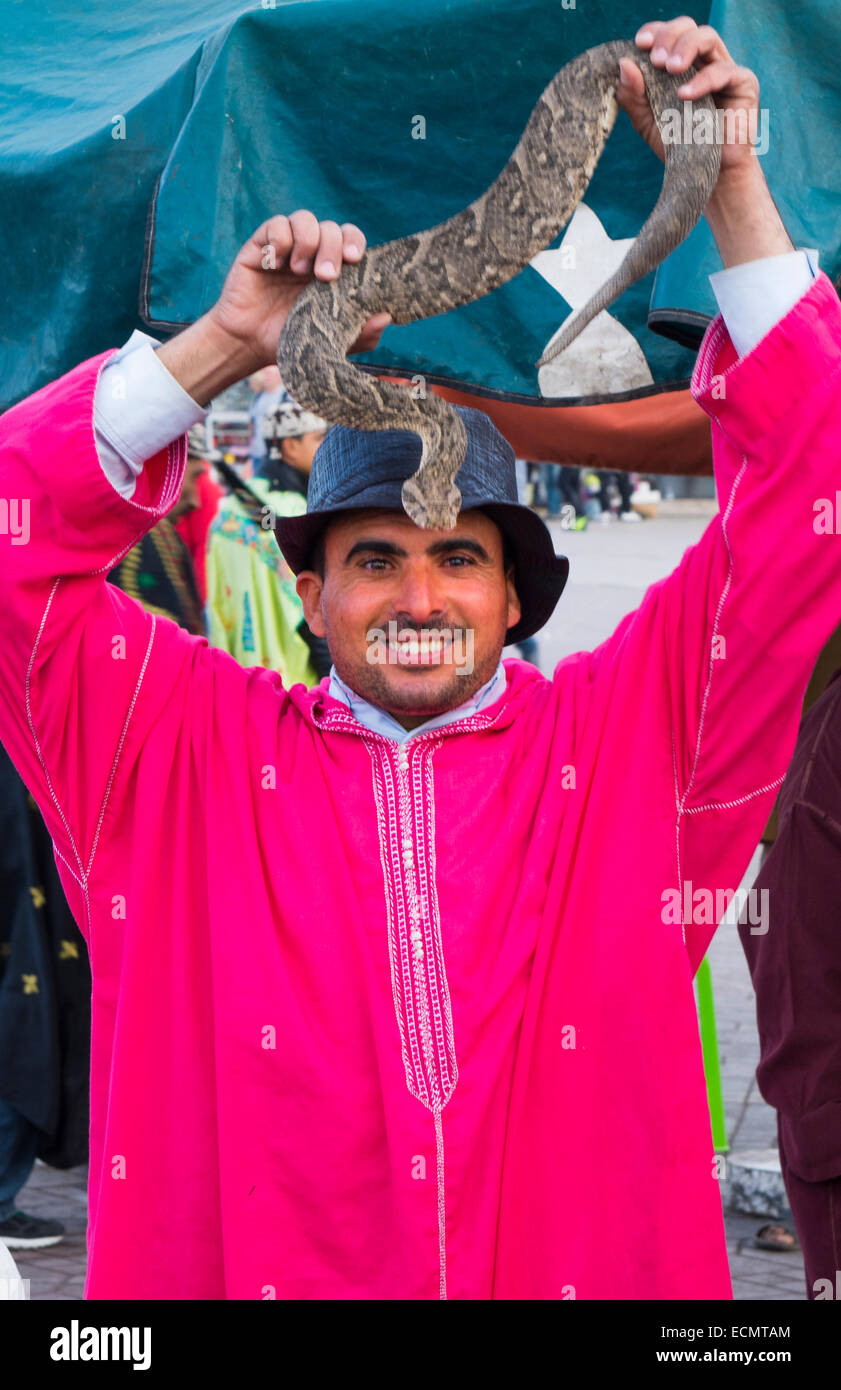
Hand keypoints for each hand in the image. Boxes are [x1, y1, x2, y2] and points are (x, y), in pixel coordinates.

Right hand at [209, 211, 390, 367]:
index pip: (351, 240)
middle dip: (332, 247)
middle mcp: (311, 254)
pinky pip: (276, 224)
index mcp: (332, 270)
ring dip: (307, 242)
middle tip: (325, 277)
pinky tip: (275, 264)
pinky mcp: (261, 246)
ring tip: (297, 271)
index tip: (355, 260)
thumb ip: (362, 333)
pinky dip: (280, 239)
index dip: (355, 242)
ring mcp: (286, 248)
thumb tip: (387, 316)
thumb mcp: (332, 342)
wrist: (250, 345)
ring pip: (305, 219)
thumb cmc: (292, 341)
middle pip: (331, 228)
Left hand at [616, 18, 759, 178]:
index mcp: (682, 65)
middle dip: (668, 36)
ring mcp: (725, 68)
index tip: (639, 43)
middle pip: (688, 27)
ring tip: (668, 67)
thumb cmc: (680, 146)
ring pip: (707, 37)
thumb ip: (634, 97)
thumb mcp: (648, 122)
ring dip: (685, 47)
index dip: (655, 32)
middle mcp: (703, 61)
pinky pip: (724, 70)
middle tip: (654, 58)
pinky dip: (702, 80)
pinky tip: (684, 95)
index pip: (668, 35)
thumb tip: (624, 65)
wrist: (708, 175)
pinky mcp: (744, 83)